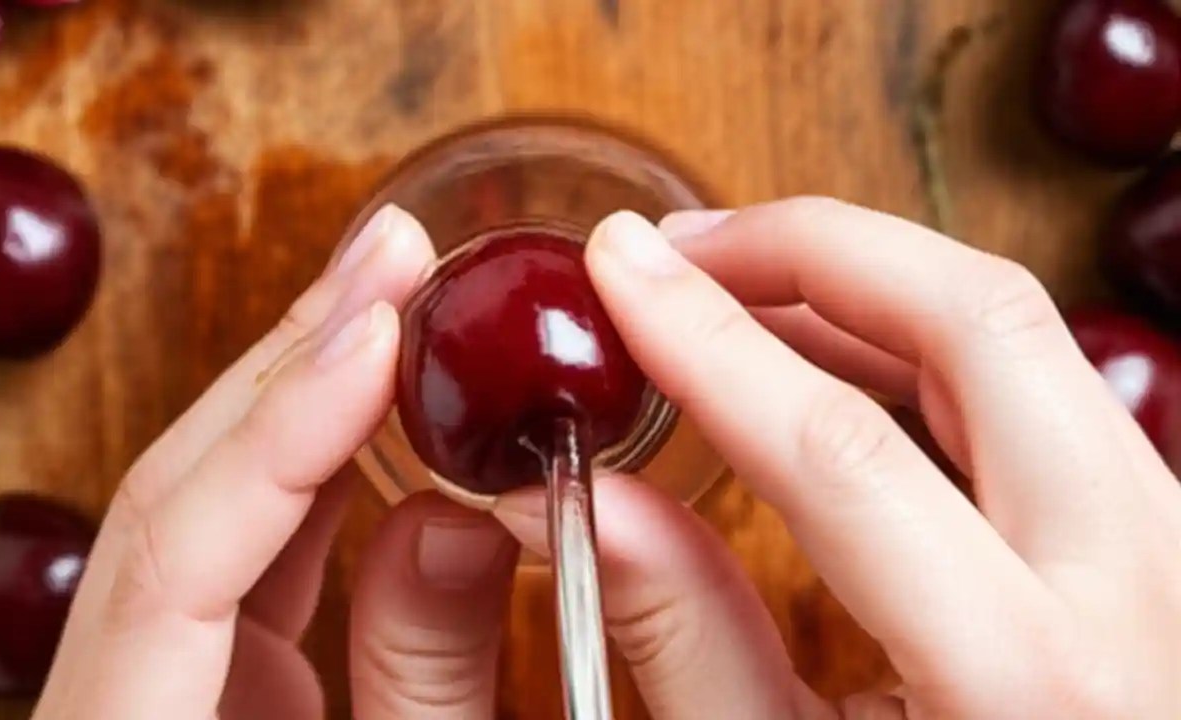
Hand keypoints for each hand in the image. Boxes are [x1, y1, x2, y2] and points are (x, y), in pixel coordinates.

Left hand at [33, 205, 519, 718]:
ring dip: (306, 381)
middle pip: (176, 485)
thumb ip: (421, 678)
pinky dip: (321, 455)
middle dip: (293, 357)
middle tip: (394, 252)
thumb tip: (462, 518)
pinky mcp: (202, 667)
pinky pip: (251, 536)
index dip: (281, 431)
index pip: (173, 552)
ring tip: (393, 286)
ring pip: (207, 491)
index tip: (380, 337)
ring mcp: (153, 667)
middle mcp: (115, 682)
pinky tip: (381, 391)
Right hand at [493, 201, 1180, 718]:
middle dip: (810, 249)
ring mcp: (1167, 541)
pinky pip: (1037, 375)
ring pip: (1019, 329)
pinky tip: (824, 341)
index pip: (846, 455)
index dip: (711, 342)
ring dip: (863, 277)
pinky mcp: (1156, 522)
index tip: (621, 271)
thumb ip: (690, 640)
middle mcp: (1134, 584)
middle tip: (682, 251)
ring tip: (732, 286)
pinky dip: (917, 332)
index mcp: (1028, 682)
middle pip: (979, 322)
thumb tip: (587, 497)